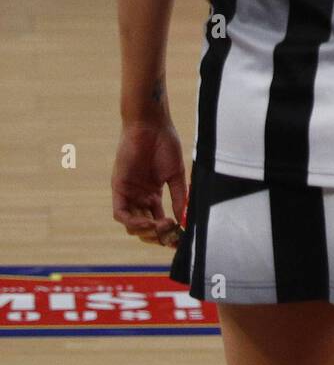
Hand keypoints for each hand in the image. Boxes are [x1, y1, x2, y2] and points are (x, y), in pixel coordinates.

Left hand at [112, 119, 186, 248]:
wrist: (152, 125)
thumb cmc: (165, 144)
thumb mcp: (176, 175)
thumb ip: (179, 197)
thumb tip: (184, 220)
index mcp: (153, 195)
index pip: (158, 222)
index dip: (168, 234)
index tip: (180, 239)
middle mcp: (139, 197)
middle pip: (145, 228)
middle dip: (158, 236)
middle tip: (172, 235)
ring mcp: (128, 194)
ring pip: (132, 225)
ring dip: (147, 231)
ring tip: (162, 226)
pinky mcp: (119, 188)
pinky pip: (121, 214)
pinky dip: (134, 222)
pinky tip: (150, 221)